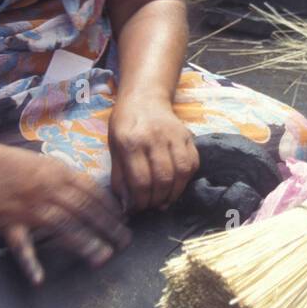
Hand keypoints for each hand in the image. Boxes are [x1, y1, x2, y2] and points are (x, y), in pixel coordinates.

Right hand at [0, 148, 130, 285]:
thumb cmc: (13, 165)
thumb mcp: (45, 164)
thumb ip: (68, 179)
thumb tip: (94, 194)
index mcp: (58, 173)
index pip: (92, 191)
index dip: (111, 207)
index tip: (125, 221)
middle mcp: (47, 189)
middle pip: (83, 210)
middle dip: (107, 227)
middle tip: (125, 243)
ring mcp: (27, 208)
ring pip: (61, 226)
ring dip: (84, 243)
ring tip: (103, 258)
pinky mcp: (8, 224)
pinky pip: (20, 245)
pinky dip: (29, 263)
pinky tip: (39, 280)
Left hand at [109, 97, 199, 212]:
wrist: (145, 98)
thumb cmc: (125, 125)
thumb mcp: (113, 148)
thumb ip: (120, 177)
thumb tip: (126, 206)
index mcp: (131, 141)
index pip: (140, 180)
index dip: (140, 201)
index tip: (137, 209)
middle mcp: (155, 137)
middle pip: (162, 179)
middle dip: (157, 200)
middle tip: (151, 207)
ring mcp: (174, 135)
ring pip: (180, 173)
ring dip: (173, 193)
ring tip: (164, 201)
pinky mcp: (188, 135)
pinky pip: (192, 163)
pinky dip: (186, 180)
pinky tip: (175, 185)